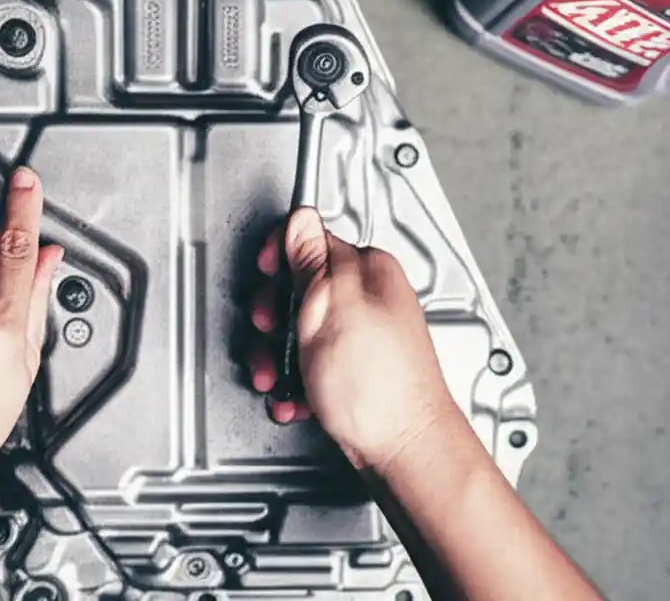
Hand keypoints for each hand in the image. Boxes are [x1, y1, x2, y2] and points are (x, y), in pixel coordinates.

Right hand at [248, 208, 461, 470]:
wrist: (404, 449)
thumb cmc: (375, 385)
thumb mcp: (327, 309)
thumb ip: (310, 261)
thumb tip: (300, 219)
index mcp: (368, 270)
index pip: (311, 239)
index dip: (279, 258)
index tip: (265, 274)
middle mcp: (371, 298)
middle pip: (300, 288)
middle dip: (274, 316)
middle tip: (271, 332)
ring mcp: (364, 335)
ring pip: (301, 331)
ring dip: (279, 356)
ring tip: (278, 376)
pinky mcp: (358, 369)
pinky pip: (314, 363)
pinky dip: (298, 381)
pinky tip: (296, 397)